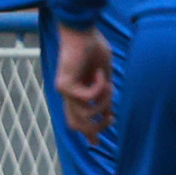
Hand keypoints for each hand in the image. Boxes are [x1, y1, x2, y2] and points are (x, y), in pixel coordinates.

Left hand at [54, 25, 114, 141]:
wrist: (82, 31)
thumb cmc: (93, 48)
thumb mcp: (104, 77)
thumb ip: (105, 96)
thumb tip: (110, 115)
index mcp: (76, 93)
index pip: (77, 120)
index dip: (88, 133)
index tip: (97, 143)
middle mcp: (67, 95)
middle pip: (76, 125)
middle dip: (97, 127)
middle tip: (111, 118)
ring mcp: (64, 91)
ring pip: (86, 113)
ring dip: (103, 101)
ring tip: (107, 83)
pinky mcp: (64, 85)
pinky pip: (87, 98)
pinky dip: (99, 87)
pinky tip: (98, 72)